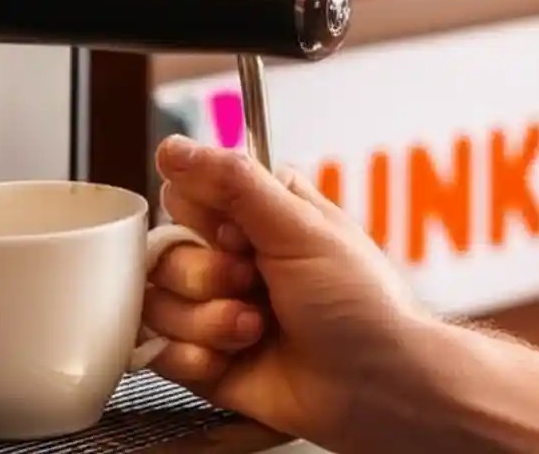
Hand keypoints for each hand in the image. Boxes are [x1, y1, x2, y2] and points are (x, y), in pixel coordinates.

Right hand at [143, 135, 430, 446]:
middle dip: (205, 275)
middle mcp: (229, 259)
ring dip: (206, 320)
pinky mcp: (204, 359)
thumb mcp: (300, 228)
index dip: (202, 219)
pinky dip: (195, 357)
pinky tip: (234, 358)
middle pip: (164, 251)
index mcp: (253, 215)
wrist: (380, 391)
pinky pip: (159, 351)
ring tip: (254, 328)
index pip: (182, 195)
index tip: (240, 236)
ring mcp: (213, 310)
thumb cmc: (361, 304)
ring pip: (158, 302)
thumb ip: (232, 182)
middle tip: (252, 284)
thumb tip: (172, 148)